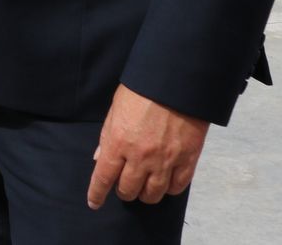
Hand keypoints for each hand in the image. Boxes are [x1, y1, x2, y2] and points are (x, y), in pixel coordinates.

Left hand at [87, 85, 207, 210]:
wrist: (177, 80)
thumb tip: (100, 158)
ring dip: (145, 193)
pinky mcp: (187, 160)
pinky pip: (176, 188)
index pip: (103, 177)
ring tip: (145, 185)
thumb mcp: (116, 108)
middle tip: (124, 183)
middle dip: (123, 191)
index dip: (97, 194)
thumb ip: (107, 136)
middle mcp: (140, 156)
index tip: (94, 202)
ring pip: (152, 195)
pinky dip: (168, 189)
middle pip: (128, 190)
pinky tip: (165, 182)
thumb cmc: (143, 89)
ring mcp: (164, 160)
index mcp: (118, 141)